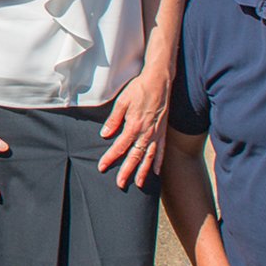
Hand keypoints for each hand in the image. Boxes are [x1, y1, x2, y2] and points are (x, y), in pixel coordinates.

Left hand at [99, 66, 169, 187]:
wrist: (159, 82)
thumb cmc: (139, 89)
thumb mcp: (122, 102)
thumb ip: (113, 120)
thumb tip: (105, 134)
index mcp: (133, 126)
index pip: (119, 147)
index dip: (110, 158)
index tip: (102, 167)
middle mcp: (146, 133)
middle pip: (135, 157)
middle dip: (126, 172)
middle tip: (120, 184)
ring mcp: (156, 134)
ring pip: (149, 157)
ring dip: (144, 172)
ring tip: (138, 184)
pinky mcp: (163, 132)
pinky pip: (161, 151)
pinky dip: (158, 162)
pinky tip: (156, 172)